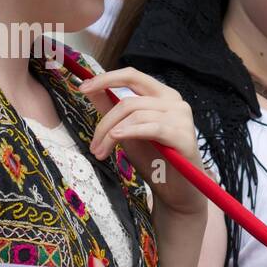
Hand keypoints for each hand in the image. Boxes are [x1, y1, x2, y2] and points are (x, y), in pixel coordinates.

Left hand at [75, 66, 205, 216]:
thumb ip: (111, 108)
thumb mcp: (126, 131)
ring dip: (111, 135)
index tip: (82, 88)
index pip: (132, 76)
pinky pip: (151, 128)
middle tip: (93, 143)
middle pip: (129, 100)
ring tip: (101, 153)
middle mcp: (174, 100)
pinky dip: (130, 131)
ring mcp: (181, 116)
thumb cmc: (154, 159)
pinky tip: (117, 137)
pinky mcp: (184, 135)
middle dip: (105, 121)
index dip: (106, 79)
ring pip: (135, 116)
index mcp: (161, 94)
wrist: (176, 190)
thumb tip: (90, 89)